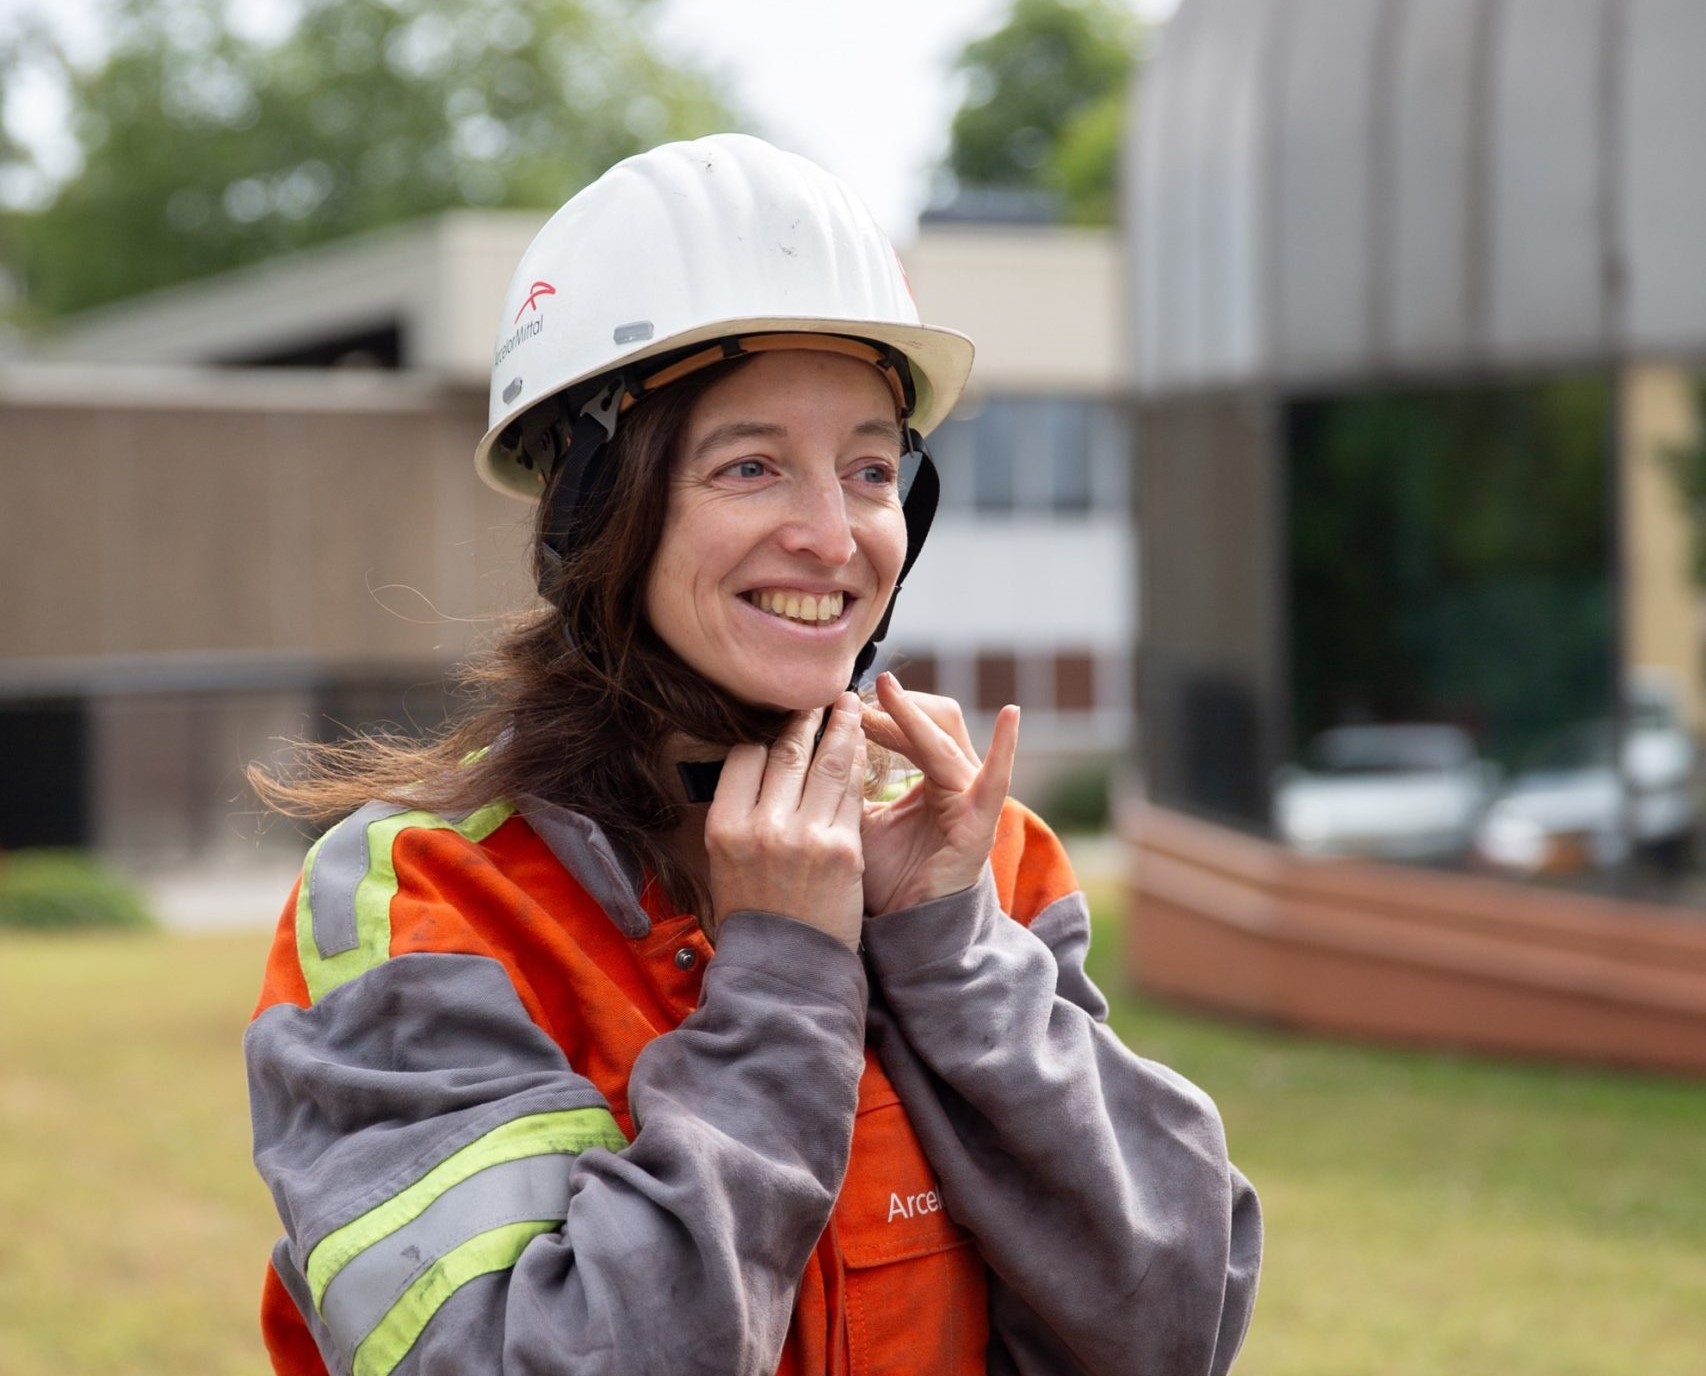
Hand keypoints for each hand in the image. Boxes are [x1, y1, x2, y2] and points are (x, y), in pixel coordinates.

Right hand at [703, 692, 867, 949]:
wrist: (787, 969)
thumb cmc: (757, 912)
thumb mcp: (725, 859)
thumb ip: (741, 810)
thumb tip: (758, 758)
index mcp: (724, 827)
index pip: (745, 755)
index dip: (767, 733)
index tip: (782, 720)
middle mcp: (761, 827)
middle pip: (787, 751)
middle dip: (808, 717)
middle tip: (821, 696)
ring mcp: (804, 837)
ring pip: (826, 762)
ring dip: (842, 727)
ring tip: (849, 706)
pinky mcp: (843, 850)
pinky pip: (854, 792)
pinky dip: (860, 764)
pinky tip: (865, 747)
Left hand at [859, 673, 1018, 916]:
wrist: (906, 925)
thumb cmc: (886, 874)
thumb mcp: (856, 820)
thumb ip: (845, 784)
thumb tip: (816, 742)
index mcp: (930, 776)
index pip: (908, 727)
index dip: (880, 712)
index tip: (842, 702)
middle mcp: (956, 779)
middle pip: (931, 720)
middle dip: (893, 706)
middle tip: (854, 698)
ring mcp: (971, 797)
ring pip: (944, 739)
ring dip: (911, 715)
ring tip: (886, 692)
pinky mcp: (980, 821)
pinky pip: (995, 779)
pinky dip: (1006, 747)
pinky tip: (1011, 715)